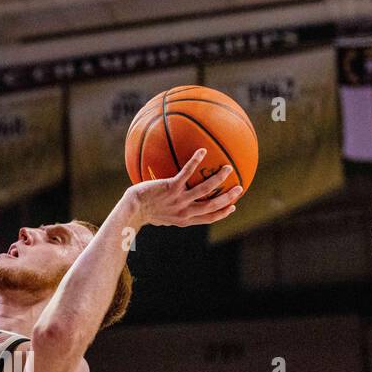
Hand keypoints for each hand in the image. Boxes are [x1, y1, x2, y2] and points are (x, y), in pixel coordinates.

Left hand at [128, 149, 242, 226]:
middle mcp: (184, 212)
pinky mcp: (170, 188)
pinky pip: (186, 173)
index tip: (233, 206)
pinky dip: (195, 162)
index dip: (222, 213)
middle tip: (240, 188)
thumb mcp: (163, 216)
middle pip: (212, 206)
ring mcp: (178, 200)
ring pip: (204, 190)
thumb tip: (182, 203)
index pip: (208, 218)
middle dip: (228, 197)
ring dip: (218, 179)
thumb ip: (175, 211)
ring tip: (228, 168)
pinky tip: (202, 151)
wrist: (132, 209)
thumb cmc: (145, 211)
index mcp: (185, 219)